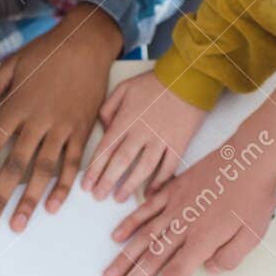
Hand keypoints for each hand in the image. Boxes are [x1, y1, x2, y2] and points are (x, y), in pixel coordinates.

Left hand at [0, 5, 120, 231]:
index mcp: (16, 106)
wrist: (87, 42)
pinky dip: (64, 186)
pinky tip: (53, 205)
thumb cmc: (47, 52)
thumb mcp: (10, 66)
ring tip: (18, 224)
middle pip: (14, 166)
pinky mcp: (83, 130)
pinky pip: (73, 163)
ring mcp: (62, 127)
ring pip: (43, 170)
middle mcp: (38, 121)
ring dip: (30, 200)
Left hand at [83, 72, 206, 200]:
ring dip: (130, 186)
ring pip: (143, 169)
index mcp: (126, 120)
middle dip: (107, 182)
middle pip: (120, 163)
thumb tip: (104, 128)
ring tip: (119, 198)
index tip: (86, 185)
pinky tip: (151, 193)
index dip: (94, 169)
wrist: (189, 77)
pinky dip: (159, 182)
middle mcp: (141, 132)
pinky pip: (168, 167)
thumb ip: (108, 108)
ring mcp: (161, 140)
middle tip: (98, 197)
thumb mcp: (124, 87)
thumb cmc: (155, 81)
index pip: (105, 149)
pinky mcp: (179, 143)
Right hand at [102, 143, 275, 275]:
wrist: (250, 159)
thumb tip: (209, 270)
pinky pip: (146, 209)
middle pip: (151, 261)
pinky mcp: (172, 190)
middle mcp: (183, 226)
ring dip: (124, 258)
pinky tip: (117, 236)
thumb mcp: (253, 235)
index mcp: (203, 240)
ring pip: (143, 237)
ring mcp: (174, 206)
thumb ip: (229, 257)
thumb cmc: (254, 198)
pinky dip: (130, 222)